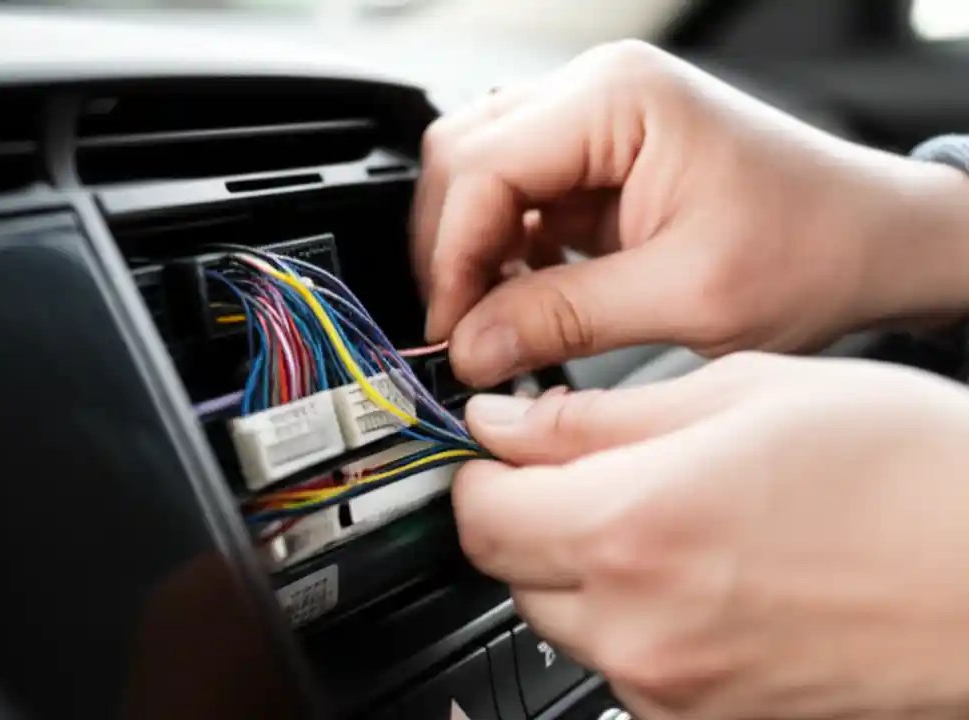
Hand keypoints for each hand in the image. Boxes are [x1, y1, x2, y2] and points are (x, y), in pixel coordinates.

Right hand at [412, 41, 968, 386]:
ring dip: (473, 251)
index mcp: (618, 99)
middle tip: (462, 331)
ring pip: (478, 175)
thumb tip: (471, 346)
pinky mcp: (597, 159)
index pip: (480, 167)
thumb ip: (564, 318)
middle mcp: (596, 92)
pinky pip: (516, 198)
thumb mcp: (687, 298)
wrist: (878, 243)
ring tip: (492, 322)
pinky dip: (503, 253)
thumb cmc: (816, 248)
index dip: (452, 258)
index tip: (451, 334)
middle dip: (450, 250)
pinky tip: (523, 301)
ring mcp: (594, 121)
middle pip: (462, 158)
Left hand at [454, 353, 968, 718]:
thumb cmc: (908, 473)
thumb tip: (502, 425)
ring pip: (564, 622)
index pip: (476, 513)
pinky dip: (637, 620)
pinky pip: (627, 668)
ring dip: (583, 570)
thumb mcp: (741, 394)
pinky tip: (707, 576)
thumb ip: (594, 417)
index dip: (478, 470)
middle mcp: (638, 626)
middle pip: (508, 572)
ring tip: (672, 520)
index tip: (502, 448)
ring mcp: (673, 689)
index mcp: (630, 528)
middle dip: (527, 516)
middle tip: (591, 471)